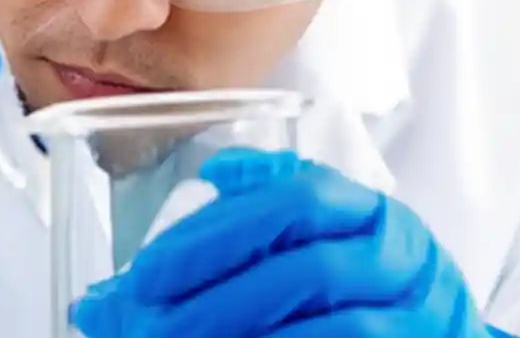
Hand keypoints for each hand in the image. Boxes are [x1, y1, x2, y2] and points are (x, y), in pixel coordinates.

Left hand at [72, 148, 508, 337]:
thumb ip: (209, 257)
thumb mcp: (279, 255)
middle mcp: (397, 252)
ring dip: (250, 336)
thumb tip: (95, 305)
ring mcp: (419, 312)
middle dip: (221, 299)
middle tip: (155, 321)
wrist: (424, 330)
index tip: (148, 270)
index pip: (295, 195)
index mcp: (359, 207)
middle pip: (309, 269)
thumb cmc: (338, 292)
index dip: (217, 231)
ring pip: (335, 326)